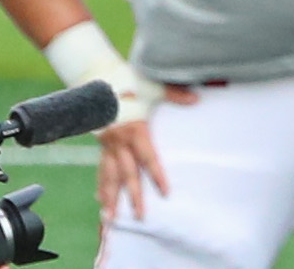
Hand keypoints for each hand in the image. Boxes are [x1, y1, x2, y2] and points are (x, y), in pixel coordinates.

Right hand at [95, 84, 196, 223]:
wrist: (96, 75)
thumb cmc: (127, 81)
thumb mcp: (150, 87)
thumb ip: (174, 94)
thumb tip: (197, 98)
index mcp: (134, 129)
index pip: (148, 157)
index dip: (157, 175)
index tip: (166, 193)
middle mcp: (119, 141)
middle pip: (128, 173)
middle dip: (133, 196)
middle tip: (140, 217)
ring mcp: (108, 144)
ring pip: (109, 175)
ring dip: (110, 197)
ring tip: (110, 218)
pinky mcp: (101, 144)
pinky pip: (101, 168)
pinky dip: (101, 184)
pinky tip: (100, 199)